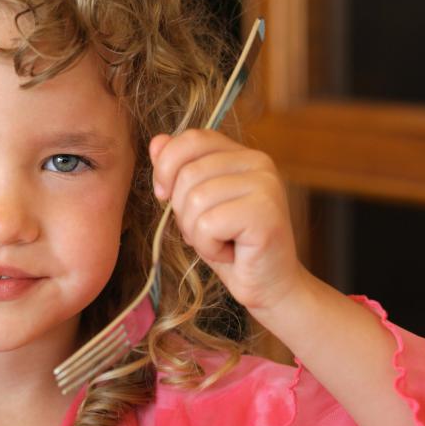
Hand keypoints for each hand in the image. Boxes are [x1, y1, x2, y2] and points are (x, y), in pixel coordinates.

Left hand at [149, 129, 304, 316]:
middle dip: (183, 212)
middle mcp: (258, 162)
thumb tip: (156, 142)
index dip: (166, 166)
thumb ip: (179, 172)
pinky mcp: (265, 213)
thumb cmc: (231, 246)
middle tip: (209, 232)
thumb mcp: (197, 205)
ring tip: (222, 242)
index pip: (191, 139)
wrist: (268, 286)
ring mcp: (265, 185)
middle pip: (188, 174)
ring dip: (197, 233)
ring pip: (195, 200)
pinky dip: (209, 247)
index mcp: (242, 154)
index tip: (164, 195)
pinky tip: (231, 253)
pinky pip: (208, 225)